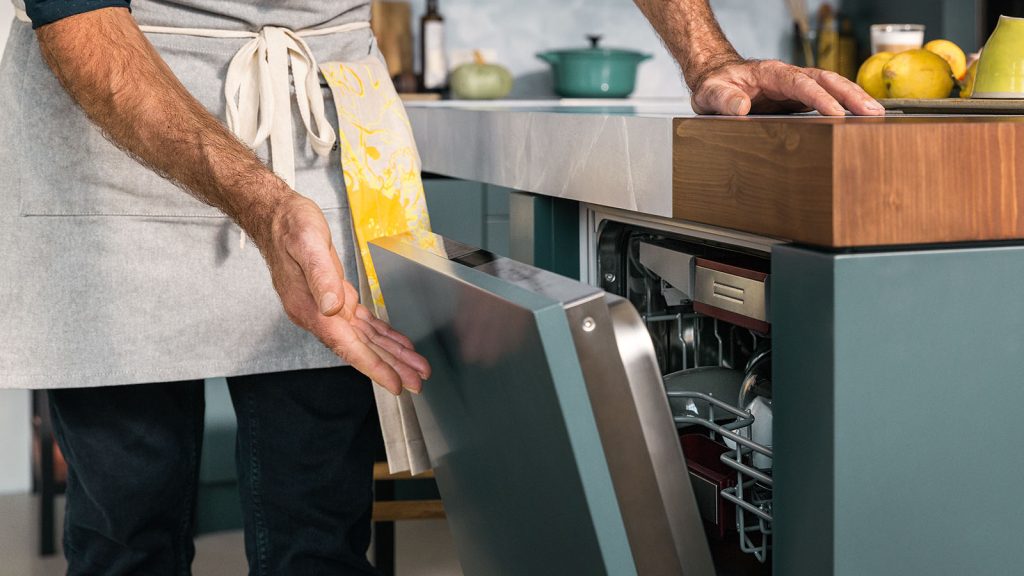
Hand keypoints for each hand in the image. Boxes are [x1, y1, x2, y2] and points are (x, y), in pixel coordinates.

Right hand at [256, 194, 430, 394]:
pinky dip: (381, 335)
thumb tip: (332, 307)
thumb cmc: (289, 226)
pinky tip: (397, 343)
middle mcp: (319, 314)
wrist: (275, 215)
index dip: (373, 366)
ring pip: (364, 339)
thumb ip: (321, 276)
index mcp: (311, 308)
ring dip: (390, 354)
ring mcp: (327, 308)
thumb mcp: (308, 244)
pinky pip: (362, 324)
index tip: (394, 383)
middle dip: (390, 367)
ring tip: (415, 367)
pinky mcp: (335, 298)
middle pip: (360, 349)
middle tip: (417, 382)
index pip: (347, 346)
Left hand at [691, 59, 884, 116]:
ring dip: (854, 99)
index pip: (801, 83)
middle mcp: (789, 77)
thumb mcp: (711, 93)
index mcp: (771, 73)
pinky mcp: (798, 99)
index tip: (835, 112)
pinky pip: (826, 99)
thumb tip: (741, 108)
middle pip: (827, 80)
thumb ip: (724, 99)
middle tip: (873, 112)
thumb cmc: (715, 85)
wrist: (717, 80)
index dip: (819, 97)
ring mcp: (796, 87)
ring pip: (832, 87)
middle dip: (851, 95)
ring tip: (877, 116)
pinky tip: (860, 120)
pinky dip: (845, 107)